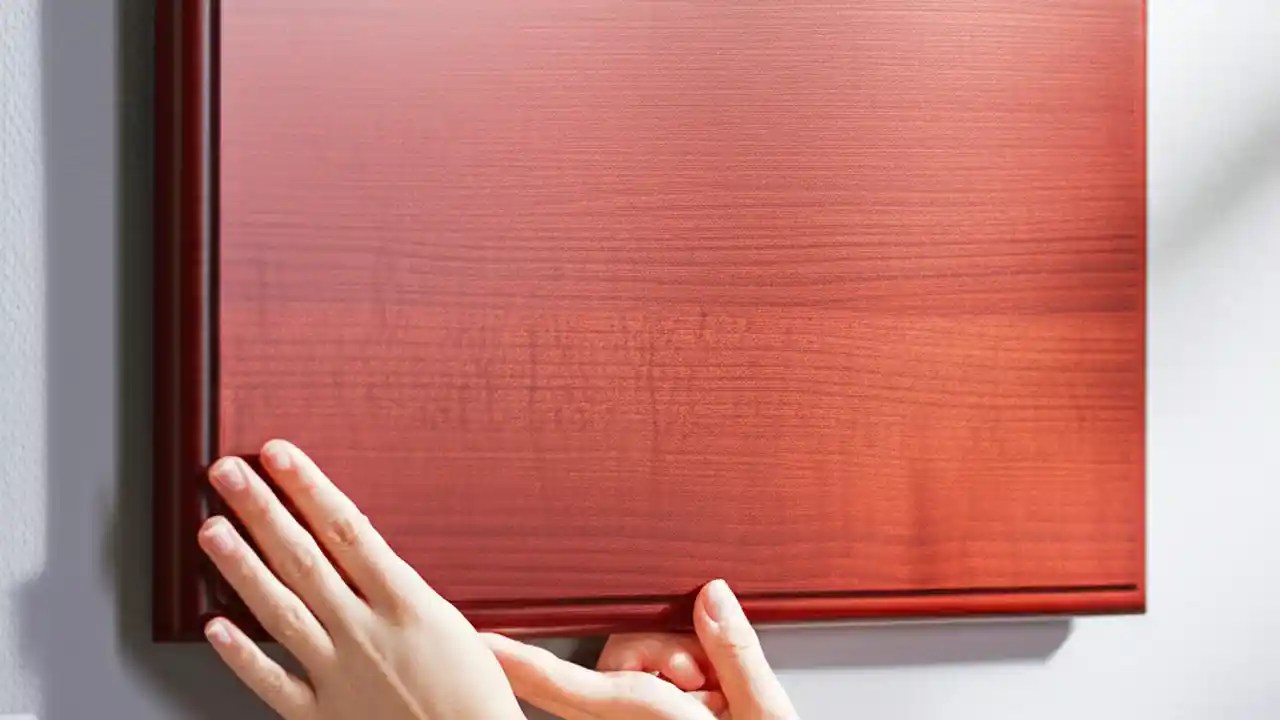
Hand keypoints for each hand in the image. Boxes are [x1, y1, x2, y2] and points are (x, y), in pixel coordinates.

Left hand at [198, 439, 523, 719]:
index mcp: (408, 604)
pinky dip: (241, 657)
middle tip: (227, 474)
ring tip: (211, 530)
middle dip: (262, 511)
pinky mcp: (323, 716)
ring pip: (281, 611)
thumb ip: (405, 593)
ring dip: (241, 568)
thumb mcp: (452, 627)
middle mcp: (366, 632)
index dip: (309, 488)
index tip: (280, 455)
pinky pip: (273, 683)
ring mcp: (339, 674)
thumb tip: (367, 555)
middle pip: (304, 560)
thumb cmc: (477, 700)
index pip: (346, 530)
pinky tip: (214, 629)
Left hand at [484, 580, 796, 719]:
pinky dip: (684, 685)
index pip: (566, 685)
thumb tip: (711, 597)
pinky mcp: (647, 717)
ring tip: (718, 699)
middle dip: (665, 651)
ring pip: (639, 667)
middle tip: (710, 679)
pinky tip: (712, 702)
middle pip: (619, 657)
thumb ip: (736, 654)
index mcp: (646, 719)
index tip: (483, 644)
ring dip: (682, 670)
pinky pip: (653, 685)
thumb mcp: (764, 714)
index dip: (519, 662)